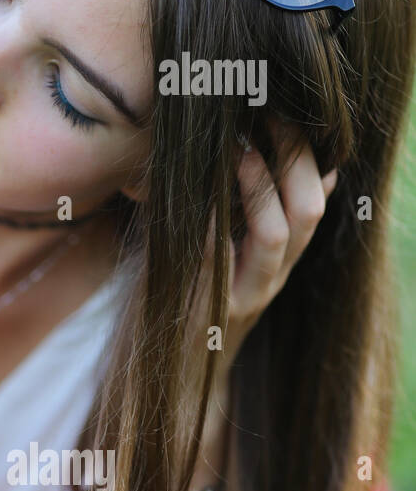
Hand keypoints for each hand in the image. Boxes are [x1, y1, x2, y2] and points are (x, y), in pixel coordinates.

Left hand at [192, 118, 338, 383]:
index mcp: (279, 259)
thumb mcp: (226, 256)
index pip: (316, 197)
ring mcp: (245, 293)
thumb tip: (287, 163)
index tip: (286, 111)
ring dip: (260, 186)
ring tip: (238, 149)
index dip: (309, 154)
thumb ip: (252, 216)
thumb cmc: (191, 302)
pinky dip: (215, 224)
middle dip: (294, 160)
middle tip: (270, 116)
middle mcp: (272, 276)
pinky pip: (220, 259)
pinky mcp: (210, 307)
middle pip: (308, 211)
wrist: (174, 379)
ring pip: (278, 235)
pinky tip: (201, 194)